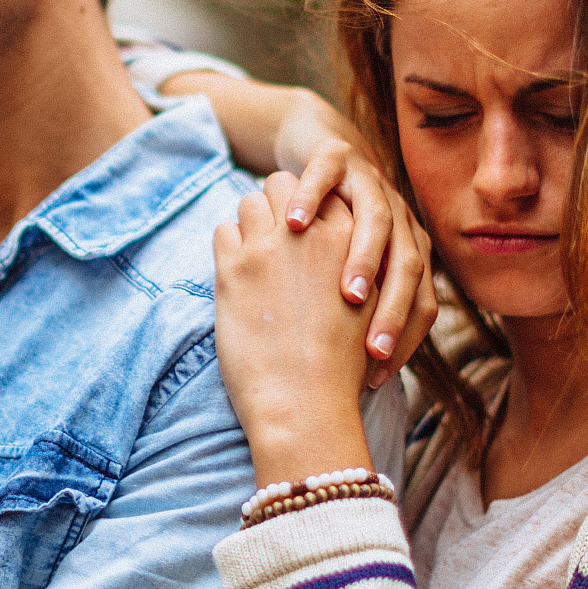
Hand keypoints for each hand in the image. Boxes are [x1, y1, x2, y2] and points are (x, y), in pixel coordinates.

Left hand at [214, 172, 376, 483]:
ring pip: (249, 202)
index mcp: (351, 238)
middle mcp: (313, 232)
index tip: (301, 226)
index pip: (323, 187)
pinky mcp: (234, 267)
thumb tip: (328, 253)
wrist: (305, 404)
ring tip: (251, 258)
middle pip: (282, 184)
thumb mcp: (365, 305)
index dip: (309, 205)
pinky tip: (235, 276)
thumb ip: (350, 267)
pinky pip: (222, 231)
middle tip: (270, 234)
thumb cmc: (339, 366)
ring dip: (248, 225)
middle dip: (275, 204)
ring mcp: (271, 246)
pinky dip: (226, 248)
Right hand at [272, 92, 436, 388]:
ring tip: (346, 292)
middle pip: (406, 266)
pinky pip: (328, 177)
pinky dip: (313, 199)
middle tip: (373, 348)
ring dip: (365, 259)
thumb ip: (354, 310)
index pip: (420, 303)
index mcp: (404, 250)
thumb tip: (351, 372)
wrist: (324, 149)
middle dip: (393, 310)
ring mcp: (369, 185)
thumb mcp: (342, 272)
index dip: (404, 341)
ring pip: (377, 222)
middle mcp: (397, 219)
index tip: (377, 378)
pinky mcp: (337, 157)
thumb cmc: (327, 231)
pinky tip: (291, 223)